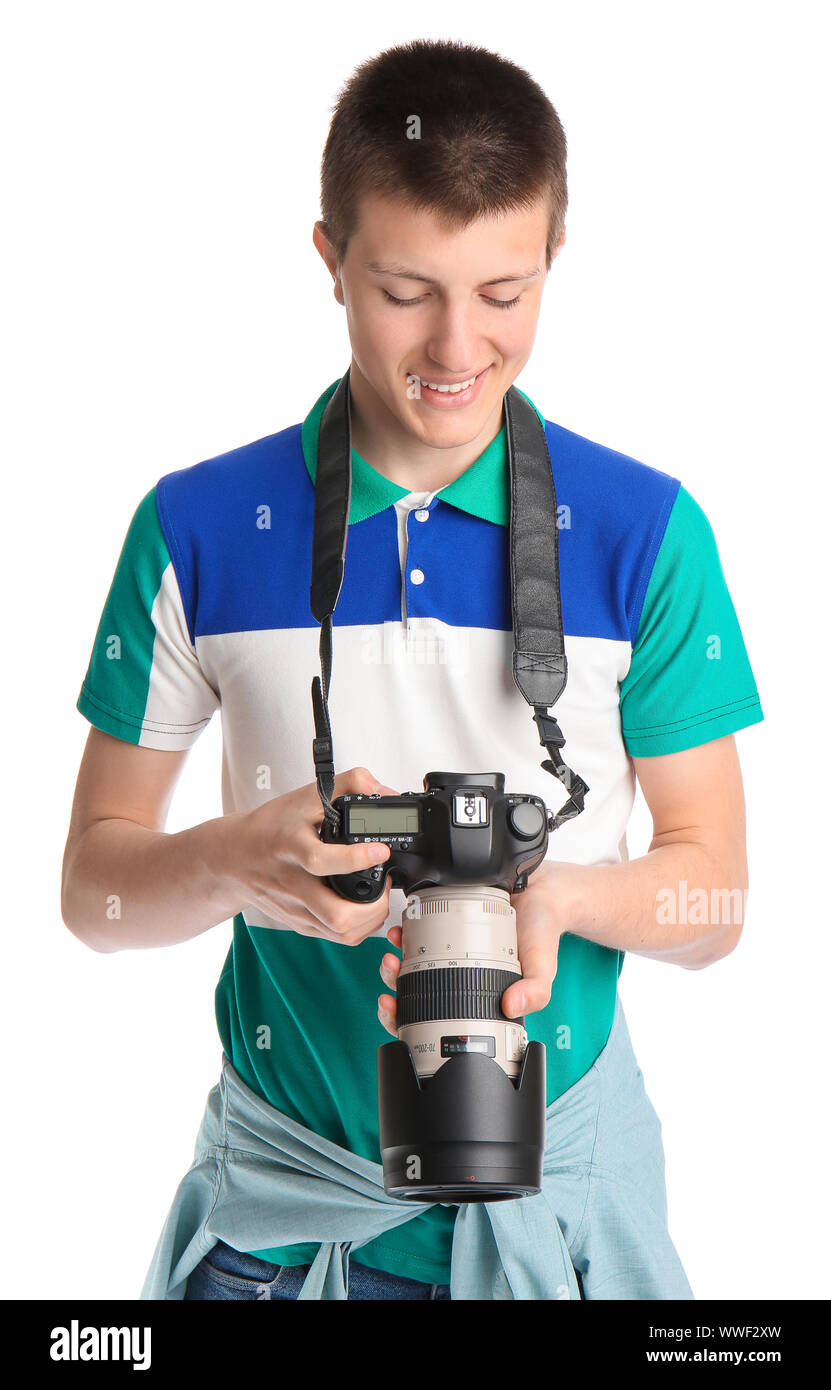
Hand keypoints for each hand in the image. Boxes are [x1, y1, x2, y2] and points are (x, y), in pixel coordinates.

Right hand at [229, 765, 399, 945]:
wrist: (234, 858)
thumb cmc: (271, 826)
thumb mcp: (305, 796)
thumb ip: (348, 783)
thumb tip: (384, 790)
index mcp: (291, 848)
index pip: (321, 860)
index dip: (356, 858)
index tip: (381, 850)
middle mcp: (293, 884)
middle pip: (336, 915)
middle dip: (374, 906)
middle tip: (384, 880)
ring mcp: (296, 909)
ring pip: (341, 933)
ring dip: (371, 920)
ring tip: (379, 895)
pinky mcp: (300, 924)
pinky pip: (337, 938)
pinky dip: (361, 927)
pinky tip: (366, 908)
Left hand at [378, 862, 573, 1033]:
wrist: (545, 892)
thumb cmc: (541, 932)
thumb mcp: (543, 966)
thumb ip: (535, 990)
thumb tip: (512, 1006)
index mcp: (476, 993)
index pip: (434, 1018)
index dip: (406, 1018)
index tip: (393, 1006)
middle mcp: (459, 974)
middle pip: (414, 990)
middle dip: (393, 983)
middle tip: (391, 969)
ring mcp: (450, 949)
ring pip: (411, 963)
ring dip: (395, 959)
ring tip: (394, 949)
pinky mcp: (448, 922)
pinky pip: (419, 931)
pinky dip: (406, 933)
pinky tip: (402, 928)